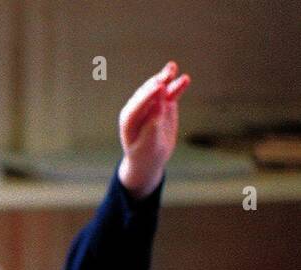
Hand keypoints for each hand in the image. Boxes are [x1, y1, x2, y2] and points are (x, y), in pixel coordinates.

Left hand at [117, 61, 190, 199]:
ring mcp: (152, 104)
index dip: (148, 96)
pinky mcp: (163, 104)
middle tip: (166, 75)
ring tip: (172, 68)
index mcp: (129, 120)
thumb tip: (159, 109)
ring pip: (160, 90)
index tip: (159, 87)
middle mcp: (138, 108)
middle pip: (148, 93)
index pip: (138, 106)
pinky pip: (170, 94)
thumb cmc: (145, 154)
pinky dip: (176, 86)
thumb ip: (152, 126)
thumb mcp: (148, 145)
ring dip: (166, 79)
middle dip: (156, 83)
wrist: (150, 158)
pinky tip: (184, 79)